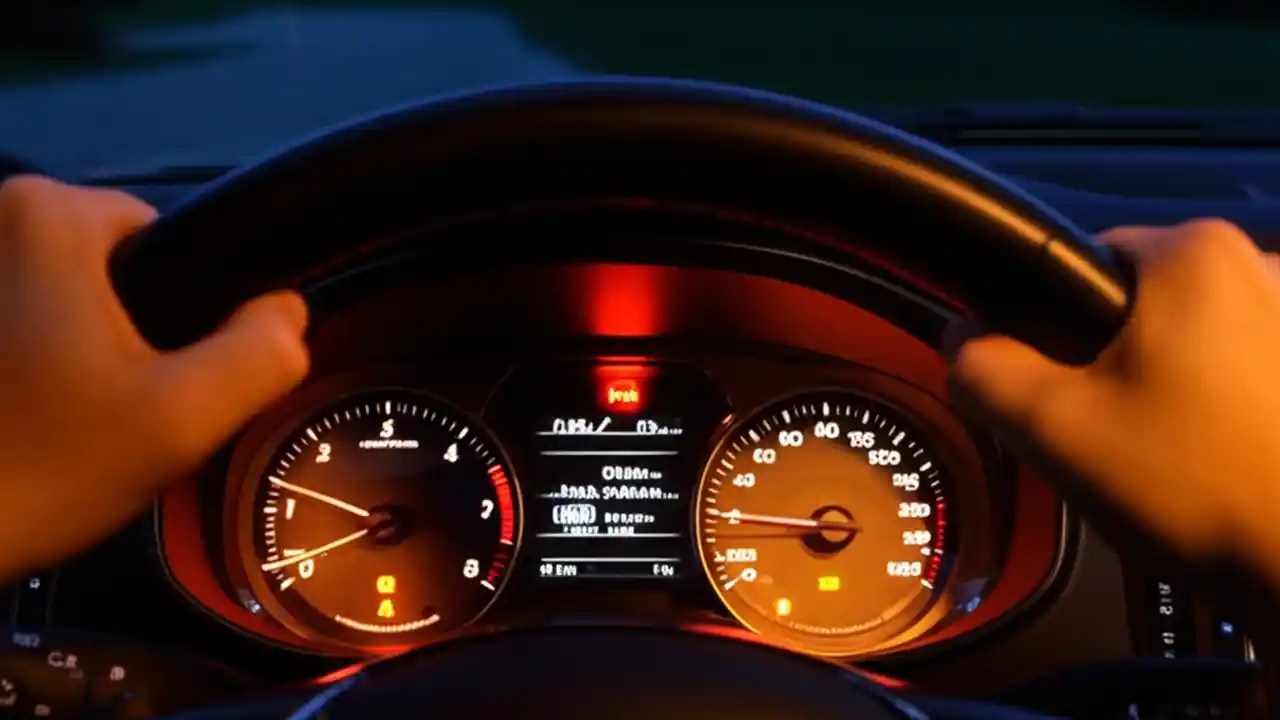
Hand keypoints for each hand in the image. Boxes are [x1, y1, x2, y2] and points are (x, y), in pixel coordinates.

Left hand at [0, 176, 308, 580]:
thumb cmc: (42, 469)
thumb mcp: (179, 421)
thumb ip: (259, 357)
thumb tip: (288, 312)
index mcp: (49, 212)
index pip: (169, 240)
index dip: (187, 316)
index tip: (161, 383)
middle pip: (116, 267)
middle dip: (131, 333)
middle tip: (119, 413)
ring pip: (68, 296)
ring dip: (81, 352)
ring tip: (72, 423)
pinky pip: (25, 321)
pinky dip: (38, 365)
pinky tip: (32, 420)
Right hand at [950, 219, 1279, 591]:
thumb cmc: (1190, 483)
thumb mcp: (1055, 430)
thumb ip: (985, 371)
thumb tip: (961, 337)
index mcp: (1191, 251)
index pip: (1080, 264)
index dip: (1049, 330)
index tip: (1056, 395)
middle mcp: (1262, 259)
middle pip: (1140, 304)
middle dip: (1113, 363)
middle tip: (1107, 438)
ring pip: (1194, 339)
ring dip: (1171, 385)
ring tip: (1167, 456)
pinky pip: (1243, 367)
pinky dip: (1221, 404)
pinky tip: (1219, 458)